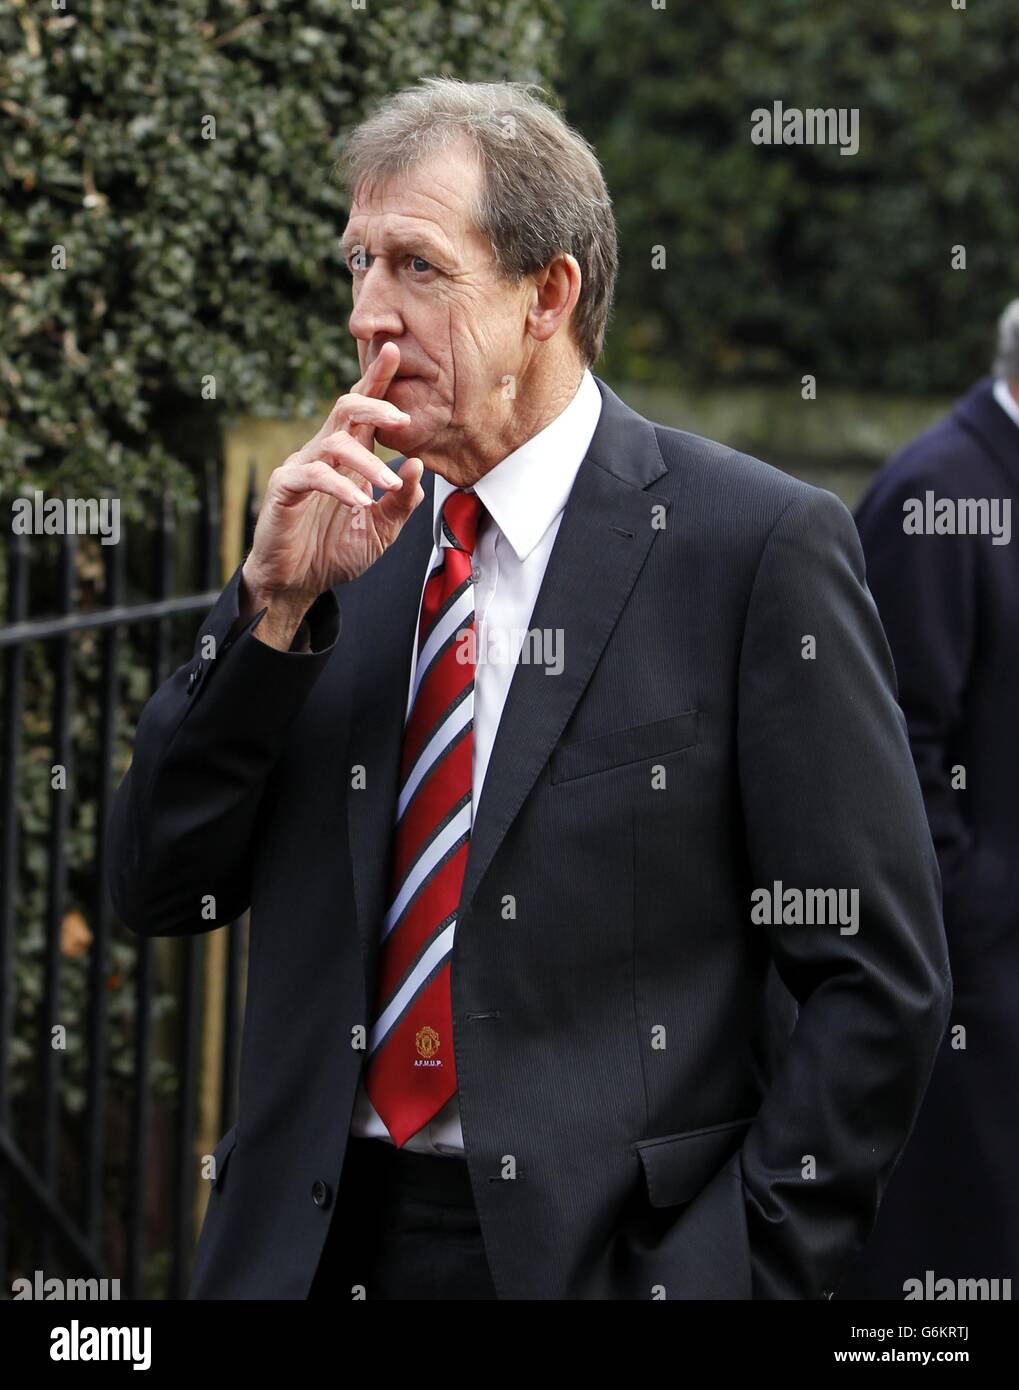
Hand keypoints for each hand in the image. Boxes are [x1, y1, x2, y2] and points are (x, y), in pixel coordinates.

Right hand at [239, 343, 425, 646]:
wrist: (297, 583)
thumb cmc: (335, 552)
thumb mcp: (382, 531)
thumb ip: (402, 502)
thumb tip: (419, 467)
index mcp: (348, 457)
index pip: (363, 410)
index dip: (377, 379)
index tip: (395, 351)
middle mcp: (324, 453)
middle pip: (345, 408)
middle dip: (375, 404)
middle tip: (403, 419)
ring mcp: (302, 467)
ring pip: (334, 442)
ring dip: (367, 461)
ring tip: (387, 484)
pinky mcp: (284, 489)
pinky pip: (313, 476)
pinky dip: (340, 487)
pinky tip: (360, 503)